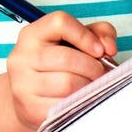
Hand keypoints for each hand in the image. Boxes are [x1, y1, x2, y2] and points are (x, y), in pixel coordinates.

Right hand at [6, 12, 116, 129]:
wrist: (27, 100)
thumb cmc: (56, 67)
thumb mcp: (73, 42)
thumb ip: (97, 33)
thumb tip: (109, 47)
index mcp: (32, 34)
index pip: (60, 23)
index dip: (85, 35)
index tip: (100, 50)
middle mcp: (23, 56)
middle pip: (67, 58)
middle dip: (92, 67)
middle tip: (101, 74)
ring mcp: (23, 84)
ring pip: (67, 84)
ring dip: (88, 86)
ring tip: (92, 86)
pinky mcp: (30, 109)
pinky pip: (64, 106)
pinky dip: (78, 103)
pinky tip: (80, 100)